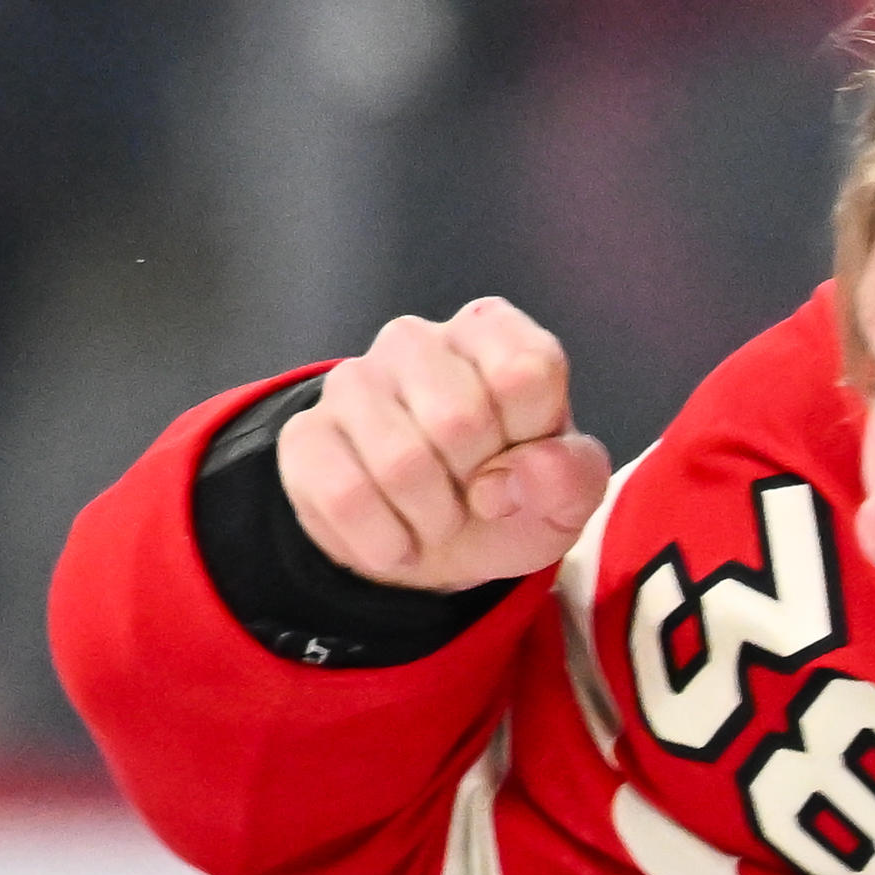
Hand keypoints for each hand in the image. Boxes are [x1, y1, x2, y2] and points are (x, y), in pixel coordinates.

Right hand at [277, 297, 615, 592]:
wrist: (435, 537)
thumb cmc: (511, 492)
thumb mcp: (566, 492)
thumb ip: (570, 475)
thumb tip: (517, 474)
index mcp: (493, 332)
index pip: (526, 370)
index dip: (532, 437)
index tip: (523, 456)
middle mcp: (417, 341)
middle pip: (461, 419)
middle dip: (479, 483)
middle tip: (477, 494)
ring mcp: (353, 382)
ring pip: (401, 463)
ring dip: (433, 519)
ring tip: (439, 518)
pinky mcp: (305, 434)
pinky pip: (345, 497)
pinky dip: (386, 542)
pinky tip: (398, 541)